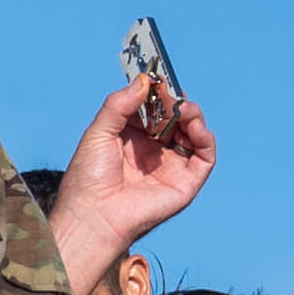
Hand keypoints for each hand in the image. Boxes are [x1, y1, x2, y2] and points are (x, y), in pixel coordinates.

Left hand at [52, 72, 216, 272]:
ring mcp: (171, 166)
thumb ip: (119, 105)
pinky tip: (193, 124)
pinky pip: (205, 155)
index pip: (154, 109)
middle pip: (176, 118)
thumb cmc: (88, 179)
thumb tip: (144, 80)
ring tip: (182, 108)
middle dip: (175, 102)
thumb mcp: (99, 133)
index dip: (158, 93)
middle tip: (170, 93)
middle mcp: (154, 151)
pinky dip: (204, 136)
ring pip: (193, 133)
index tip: (158, 77)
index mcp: (132, 139)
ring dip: (192, 115)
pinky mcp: (186, 182)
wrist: (92, 216)